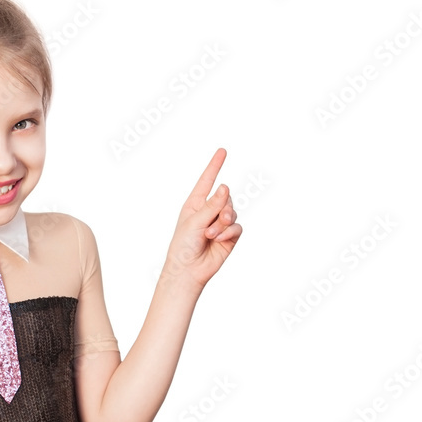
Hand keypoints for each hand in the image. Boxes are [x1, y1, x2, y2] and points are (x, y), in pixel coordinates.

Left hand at [162, 148, 241, 289]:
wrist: (189, 269)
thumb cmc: (184, 245)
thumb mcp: (195, 221)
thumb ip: (212, 205)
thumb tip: (225, 187)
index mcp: (196, 203)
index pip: (207, 180)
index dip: (215, 166)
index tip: (222, 151)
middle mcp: (209, 211)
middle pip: (225, 199)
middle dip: (222, 210)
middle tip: (213, 224)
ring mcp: (220, 223)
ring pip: (232, 213)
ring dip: (223, 224)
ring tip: (211, 235)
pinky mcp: (229, 236)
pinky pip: (237, 227)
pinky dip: (229, 233)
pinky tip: (219, 241)